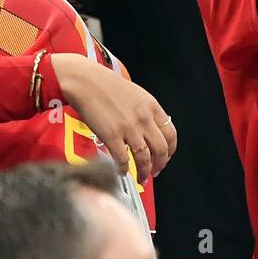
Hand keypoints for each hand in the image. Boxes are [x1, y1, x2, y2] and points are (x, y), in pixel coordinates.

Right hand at [50, 53, 176, 178]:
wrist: (86, 81)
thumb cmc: (107, 86)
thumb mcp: (137, 94)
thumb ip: (147, 112)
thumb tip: (153, 129)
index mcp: (152, 107)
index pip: (171, 134)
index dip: (170, 150)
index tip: (166, 156)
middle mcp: (144, 118)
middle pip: (161, 149)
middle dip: (160, 164)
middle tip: (156, 171)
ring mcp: (128, 128)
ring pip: (144, 157)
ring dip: (144, 171)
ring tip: (142, 177)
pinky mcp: (111, 136)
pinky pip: (122, 159)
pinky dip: (124, 169)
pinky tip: (122, 171)